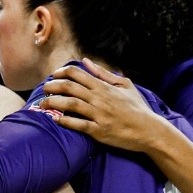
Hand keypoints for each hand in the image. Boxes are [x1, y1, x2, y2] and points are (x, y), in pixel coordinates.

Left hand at [38, 60, 170, 151]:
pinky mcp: (99, 131)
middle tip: (44, 88)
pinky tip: (56, 119)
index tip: (54, 76)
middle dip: (52, 86)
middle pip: (69, 87)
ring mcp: (99, 115)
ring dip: (53, 102)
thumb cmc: (137, 107)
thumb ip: (103, 73)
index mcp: (104, 86)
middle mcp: (99, 98)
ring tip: (43, 103)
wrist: (149, 130)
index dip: (61, 72)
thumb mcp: (124, 85)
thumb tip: (86, 61)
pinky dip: (65, 121)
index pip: (77, 74)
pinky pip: (78, 124)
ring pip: (70, 105)